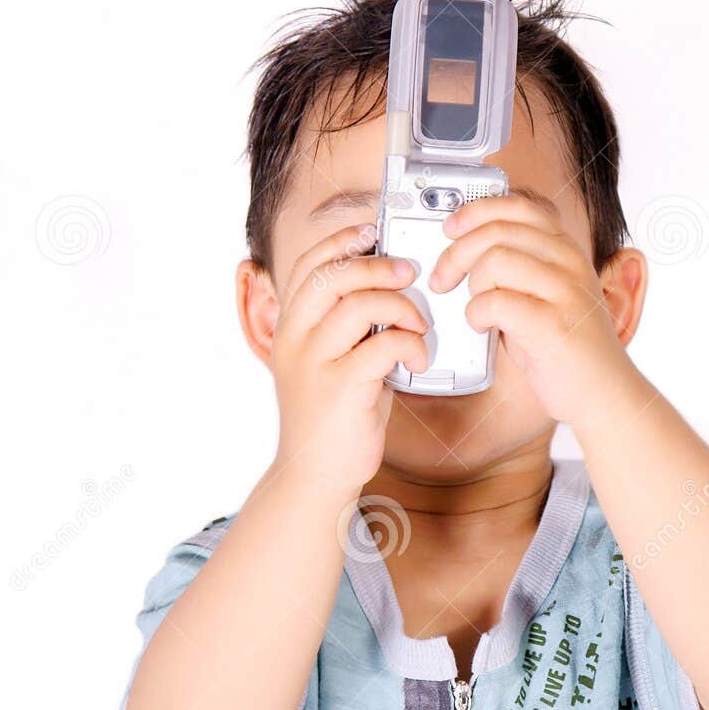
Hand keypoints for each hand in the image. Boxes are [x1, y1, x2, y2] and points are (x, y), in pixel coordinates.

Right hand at [268, 222, 428, 506]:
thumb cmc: (333, 416)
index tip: (373, 233)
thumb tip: (387, 285)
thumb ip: (346, 325)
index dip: (342, 241)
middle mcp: (294, 339)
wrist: (315, 476)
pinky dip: (410, 344)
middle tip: (410, 273)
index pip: (309, 265)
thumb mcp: (331, 361)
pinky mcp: (340, 388)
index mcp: (289, 327)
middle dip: (378, 265)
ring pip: (358, 304)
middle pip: (333, 275)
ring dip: (401, 306)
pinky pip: (382, 345)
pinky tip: (417, 358)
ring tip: (418, 324)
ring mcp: (313, 363)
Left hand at [429, 194, 633, 426]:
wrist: (604, 393)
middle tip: (443, 279)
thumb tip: (467, 245)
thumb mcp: (546, 293)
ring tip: (477, 309)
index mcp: (566, 249)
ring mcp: (565, 291)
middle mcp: (569, 262)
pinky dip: (476, 315)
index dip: (476, 211)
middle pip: (498, 231)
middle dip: (456, 254)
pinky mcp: (553, 324)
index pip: (518, 206)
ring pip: (495, 261)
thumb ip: (517, 266)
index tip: (450, 228)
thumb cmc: (567, 347)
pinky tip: (485, 327)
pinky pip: (494, 302)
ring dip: (471, 286)